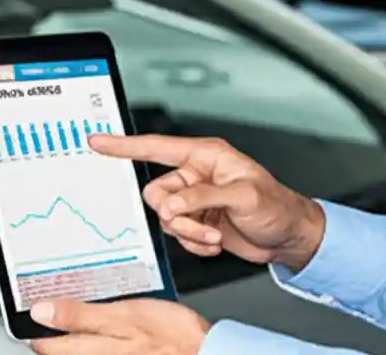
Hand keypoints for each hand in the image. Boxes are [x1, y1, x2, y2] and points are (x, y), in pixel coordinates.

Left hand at [29, 299, 207, 354]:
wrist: (203, 352)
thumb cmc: (171, 335)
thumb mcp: (125, 315)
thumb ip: (81, 315)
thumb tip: (41, 312)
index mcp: (89, 350)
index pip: (44, 344)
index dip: (36, 324)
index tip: (36, 306)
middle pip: (60, 351)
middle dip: (54, 330)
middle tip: (58, 305)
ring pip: (80, 351)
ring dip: (77, 335)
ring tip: (86, 315)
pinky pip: (98, 351)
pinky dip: (98, 340)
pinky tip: (108, 330)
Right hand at [90, 134, 325, 271]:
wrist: (287, 236)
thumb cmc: (276, 206)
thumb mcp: (242, 197)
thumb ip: (202, 198)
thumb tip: (171, 204)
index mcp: (206, 157)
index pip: (157, 148)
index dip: (125, 146)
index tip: (98, 142)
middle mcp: (197, 176)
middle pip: (157, 194)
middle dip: (177, 216)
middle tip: (203, 225)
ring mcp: (195, 201)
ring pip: (165, 219)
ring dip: (189, 233)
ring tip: (215, 235)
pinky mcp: (197, 223)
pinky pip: (177, 236)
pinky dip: (195, 244)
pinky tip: (216, 242)